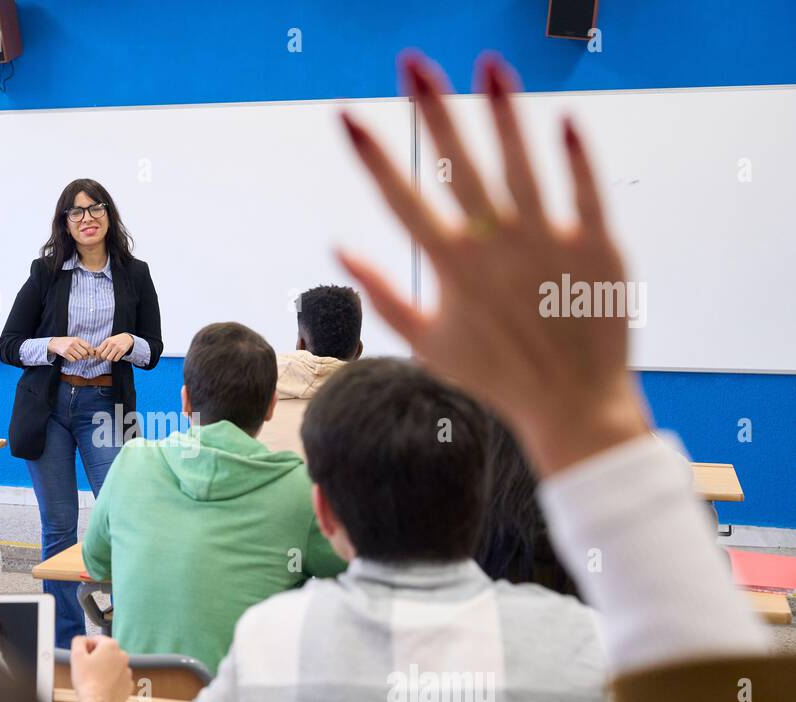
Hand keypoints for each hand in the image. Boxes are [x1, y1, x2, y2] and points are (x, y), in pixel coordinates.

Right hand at [47, 337, 96, 361]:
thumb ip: (83, 344)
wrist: (55, 343)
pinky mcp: (65, 353)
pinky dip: (73, 360)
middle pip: (84, 353)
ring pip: (79, 357)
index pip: (88, 346)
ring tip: (76, 355)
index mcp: (77, 339)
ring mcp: (68, 348)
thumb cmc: (67, 342)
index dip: (91, 352)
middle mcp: (73, 343)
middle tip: (84, 357)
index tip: (92, 355)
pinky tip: (71, 356)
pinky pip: (73, 360)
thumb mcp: (75, 340)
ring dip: (79, 358)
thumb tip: (92, 352)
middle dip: (85, 357)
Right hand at [70, 636, 131, 701]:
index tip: (83, 658)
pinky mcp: (129, 685)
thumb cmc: (87, 681)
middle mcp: (123, 656)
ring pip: (113, 666)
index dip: (87, 648)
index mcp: (111, 646)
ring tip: (95, 680)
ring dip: (105, 670)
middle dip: (97, 658)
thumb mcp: (76, 656)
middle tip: (88, 670)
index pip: (97, 640)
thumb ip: (78, 641)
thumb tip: (83, 639)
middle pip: (107, 652)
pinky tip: (103, 687)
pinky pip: (119, 679)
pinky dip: (112, 681)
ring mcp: (127, 671)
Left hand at [94, 333, 134, 362]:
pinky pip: (116, 359)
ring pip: (109, 359)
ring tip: (111, 356)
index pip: (99, 351)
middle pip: (103, 356)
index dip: (98, 356)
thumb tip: (93, 352)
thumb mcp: (108, 341)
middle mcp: (112, 343)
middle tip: (106, 356)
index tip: (99, 357)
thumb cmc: (115, 340)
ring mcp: (117, 347)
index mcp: (107, 341)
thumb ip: (101, 346)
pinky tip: (116, 356)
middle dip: (104, 358)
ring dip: (110, 359)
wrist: (127, 338)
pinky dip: (115, 359)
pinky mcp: (122, 351)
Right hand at [338, 53, 647, 477]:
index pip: (401, 199)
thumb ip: (383, 292)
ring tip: (488, 67)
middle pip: (459, 166)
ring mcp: (547, 244)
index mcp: (451, 267)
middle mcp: (495, 248)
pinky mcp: (595, 248)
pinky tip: (564, 120)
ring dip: (503, 115)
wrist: (571, 405)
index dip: (373, 155)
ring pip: (522, 167)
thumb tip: (338, 249)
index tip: (347, 116)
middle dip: (432, 110)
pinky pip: (585, 193)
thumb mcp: (425, 341)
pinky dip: (576, 158)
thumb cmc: (494, 375)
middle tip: (412, 64)